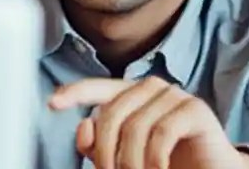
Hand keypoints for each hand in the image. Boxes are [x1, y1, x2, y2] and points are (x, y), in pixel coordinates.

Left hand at [49, 77, 248, 168]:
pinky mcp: (196, 109)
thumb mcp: (126, 159)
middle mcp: (152, 88)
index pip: (99, 88)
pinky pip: (161, 132)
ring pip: (135, 126)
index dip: (75, 92)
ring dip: (132, 162)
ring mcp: (175, 95)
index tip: (53, 103)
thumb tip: (83, 127)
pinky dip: (155, 160)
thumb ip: (100, 145)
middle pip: (112, 113)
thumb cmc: (167, 165)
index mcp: (133, 96)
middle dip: (106, 153)